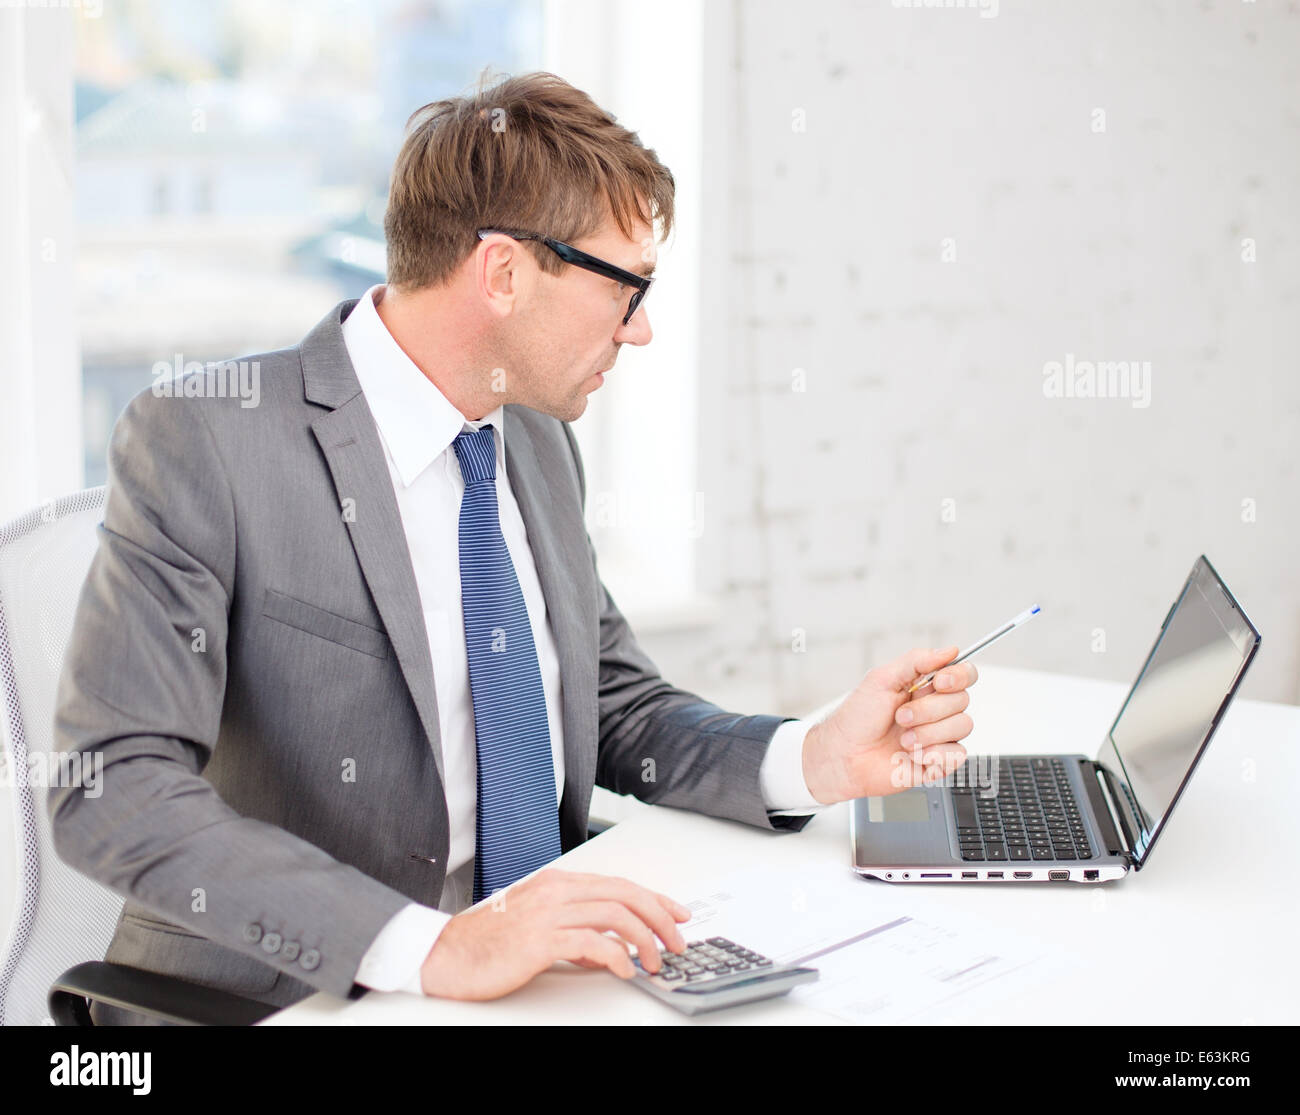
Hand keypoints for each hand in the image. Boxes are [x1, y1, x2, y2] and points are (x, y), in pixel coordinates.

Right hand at [419, 868, 691, 999]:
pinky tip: (624, 969)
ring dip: (644, 940)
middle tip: (677, 941)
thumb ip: (574, 930)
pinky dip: (616, 957)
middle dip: (659, 917)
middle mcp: (556, 891)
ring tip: (654, 961)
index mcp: (557, 883)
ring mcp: (548, 912)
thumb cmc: (488, 943)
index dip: (654, 899)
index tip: (676, 914)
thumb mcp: (538, 926)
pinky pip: (592, 942)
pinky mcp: (540, 939)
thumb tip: (607, 948)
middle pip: (625, 894)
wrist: (447, 956)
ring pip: (616, 915)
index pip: (619, 884)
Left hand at [800, 646, 977, 803]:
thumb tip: (950, 651)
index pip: (963, 674)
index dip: (959, 676)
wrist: (844, 756)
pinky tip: (911, 754)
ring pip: (963, 726)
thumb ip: (916, 661)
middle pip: (962, 700)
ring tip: (903, 739)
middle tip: (900, 716)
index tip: (941, 681)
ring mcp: (939, 735)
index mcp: (924, 686)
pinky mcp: (939, 760)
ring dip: (928, 733)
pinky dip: (933, 753)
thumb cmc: (856, 719)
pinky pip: (957, 754)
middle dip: (928, 709)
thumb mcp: (881, 680)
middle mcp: (936, 709)